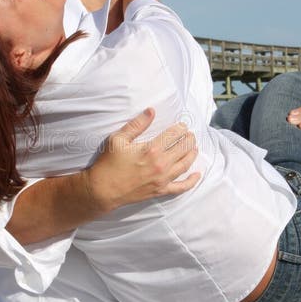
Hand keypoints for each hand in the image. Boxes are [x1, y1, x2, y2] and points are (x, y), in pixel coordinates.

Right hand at [85, 108, 199, 211]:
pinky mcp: (160, 191)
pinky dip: (191, 181)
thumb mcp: (118, 139)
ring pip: (185, 164)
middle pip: (183, 148)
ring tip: (194, 147)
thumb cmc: (108, 163)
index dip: (180, 128)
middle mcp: (161, 164)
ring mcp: (162, 179)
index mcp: (151, 149)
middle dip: (189, 139)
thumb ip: (137, 124)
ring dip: (192, 154)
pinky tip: (198, 175)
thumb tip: (151, 110)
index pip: (173, 135)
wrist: (102, 190)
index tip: (182, 125)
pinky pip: (181, 187)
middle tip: (190, 134)